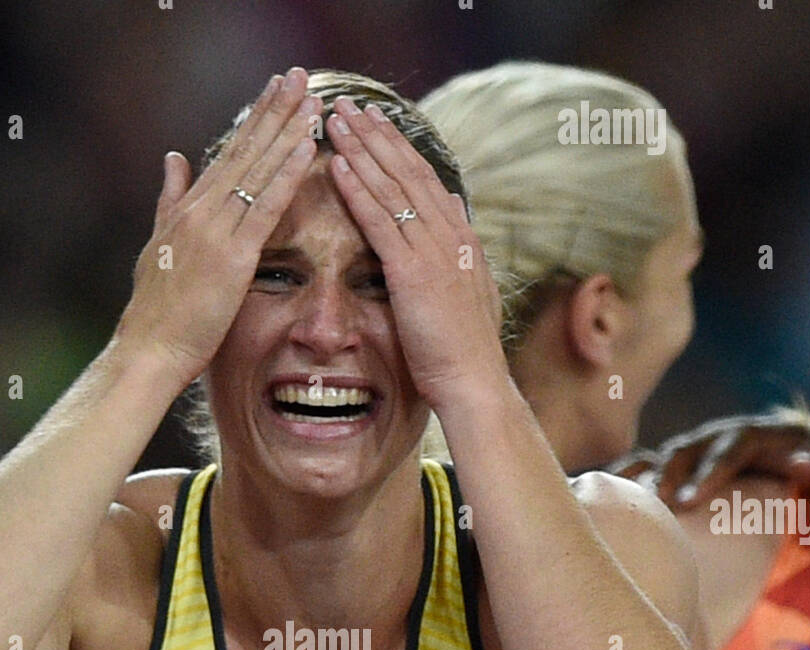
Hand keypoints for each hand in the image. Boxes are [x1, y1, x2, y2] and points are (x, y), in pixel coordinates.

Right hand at [115, 68, 319, 389]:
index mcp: (187, 209)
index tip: (273, 91)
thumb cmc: (156, 312)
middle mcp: (200, 211)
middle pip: (244, 151)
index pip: (226, 155)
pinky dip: (287, 175)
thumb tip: (173, 159)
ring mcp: (216, 232)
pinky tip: (307, 149)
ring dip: (287, 133)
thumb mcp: (157, 245)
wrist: (148, 349)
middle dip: (273, 111)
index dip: (253, 121)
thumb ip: (169, 200)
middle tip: (297, 76)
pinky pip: (265, 208)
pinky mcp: (233, 258)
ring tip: (311, 100)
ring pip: (258, 171)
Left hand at [325, 98, 505, 410]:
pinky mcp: (413, 273)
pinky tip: (337, 167)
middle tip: (350, 106)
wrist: (474, 383)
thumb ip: (462, 252)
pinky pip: (379, 222)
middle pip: (409, 172)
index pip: (427, 183)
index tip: (378, 124)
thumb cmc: (467, 354)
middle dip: (377, 136)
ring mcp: (434, 252)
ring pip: (392, 188)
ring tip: (335, 122)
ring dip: (361, 150)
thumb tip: (454, 212)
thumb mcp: (471, 293)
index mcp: (463, 241)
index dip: (401, 150)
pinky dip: (357, 191)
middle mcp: (451, 236)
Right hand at [612, 410, 809, 508]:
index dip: (706, 474)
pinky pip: (645, 466)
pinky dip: (623, 475)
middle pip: (685, 452)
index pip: (726, 451)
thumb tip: (806, 465)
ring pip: (660, 457)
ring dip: (640, 478)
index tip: (687, 501)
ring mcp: (692, 450)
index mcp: (748, 435)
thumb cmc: (803, 457)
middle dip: (667, 477)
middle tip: (652, 505)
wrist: (789, 446)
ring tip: (620, 500)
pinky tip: (596, 490)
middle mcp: (713, 438)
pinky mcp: (677, 464)